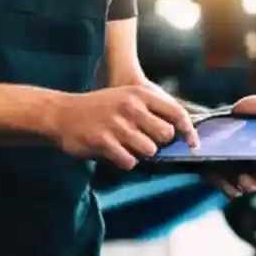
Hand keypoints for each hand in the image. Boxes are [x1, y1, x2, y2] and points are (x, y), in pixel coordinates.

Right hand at [53, 85, 199, 170]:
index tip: (193, 144)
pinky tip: (115, 153)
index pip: (176, 113)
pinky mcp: (104, 141)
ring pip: (149, 150)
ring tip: (127, 146)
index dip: (188, 131)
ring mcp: (118, 124)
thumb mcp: (126, 97)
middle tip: (144, 141)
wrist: (62, 113)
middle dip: (159, 143)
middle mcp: (131, 107)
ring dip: (141, 153)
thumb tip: (179, 131)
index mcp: (140, 94)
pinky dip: (125, 161)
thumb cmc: (100, 107)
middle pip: (166, 135)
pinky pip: (129, 161)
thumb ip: (150, 109)